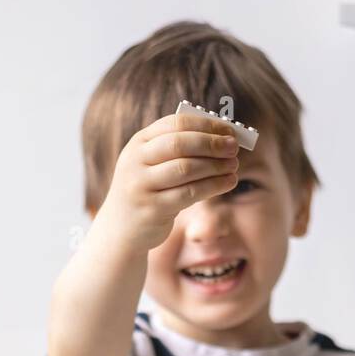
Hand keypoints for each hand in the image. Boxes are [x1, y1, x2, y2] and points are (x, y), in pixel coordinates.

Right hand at [98, 111, 240, 253]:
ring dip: (215, 166)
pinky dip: (213, 186)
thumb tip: (221, 136)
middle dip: (211, 144)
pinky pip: (189, 194)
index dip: (205, 125)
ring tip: (234, 165)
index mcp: (138, 143)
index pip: (175, 124)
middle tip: (234, 147)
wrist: (120, 231)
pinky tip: (228, 182)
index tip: (228, 129)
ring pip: (186, 169)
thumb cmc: (147, 192)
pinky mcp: (152, 210)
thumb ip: (177, 149)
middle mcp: (136, 161)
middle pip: (180, 144)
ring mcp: (141, 186)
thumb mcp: (152, 165)